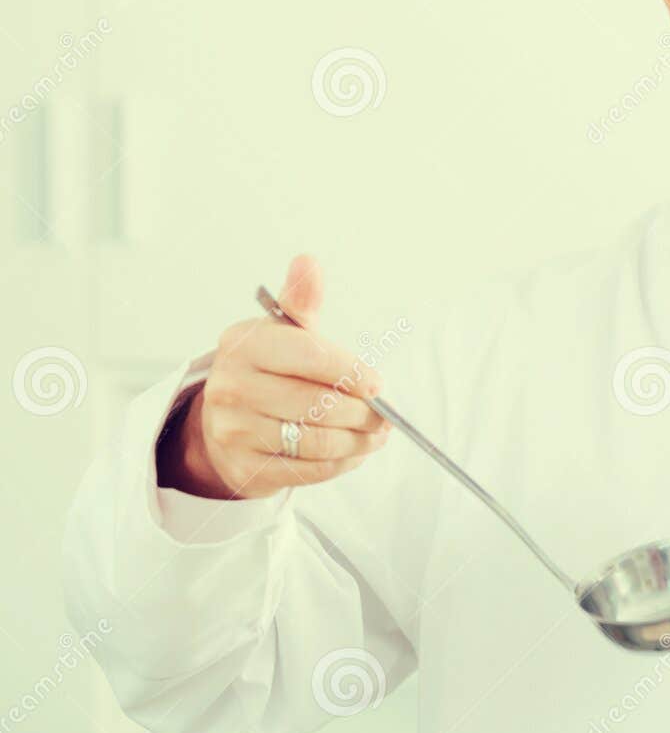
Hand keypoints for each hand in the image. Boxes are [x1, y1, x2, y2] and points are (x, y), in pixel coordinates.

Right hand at [165, 254, 391, 498]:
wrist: (224, 422)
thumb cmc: (268, 370)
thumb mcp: (282, 331)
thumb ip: (301, 299)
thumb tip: (309, 261)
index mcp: (243, 344)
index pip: (310, 356)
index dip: (351, 372)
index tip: (377, 385)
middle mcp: (231, 386)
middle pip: (318, 403)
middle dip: (362, 413)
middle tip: (382, 416)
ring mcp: (232, 430)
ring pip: (317, 440)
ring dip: (358, 441)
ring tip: (375, 434)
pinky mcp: (243, 467)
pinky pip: (307, 471)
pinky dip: (340, 463)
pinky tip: (354, 453)